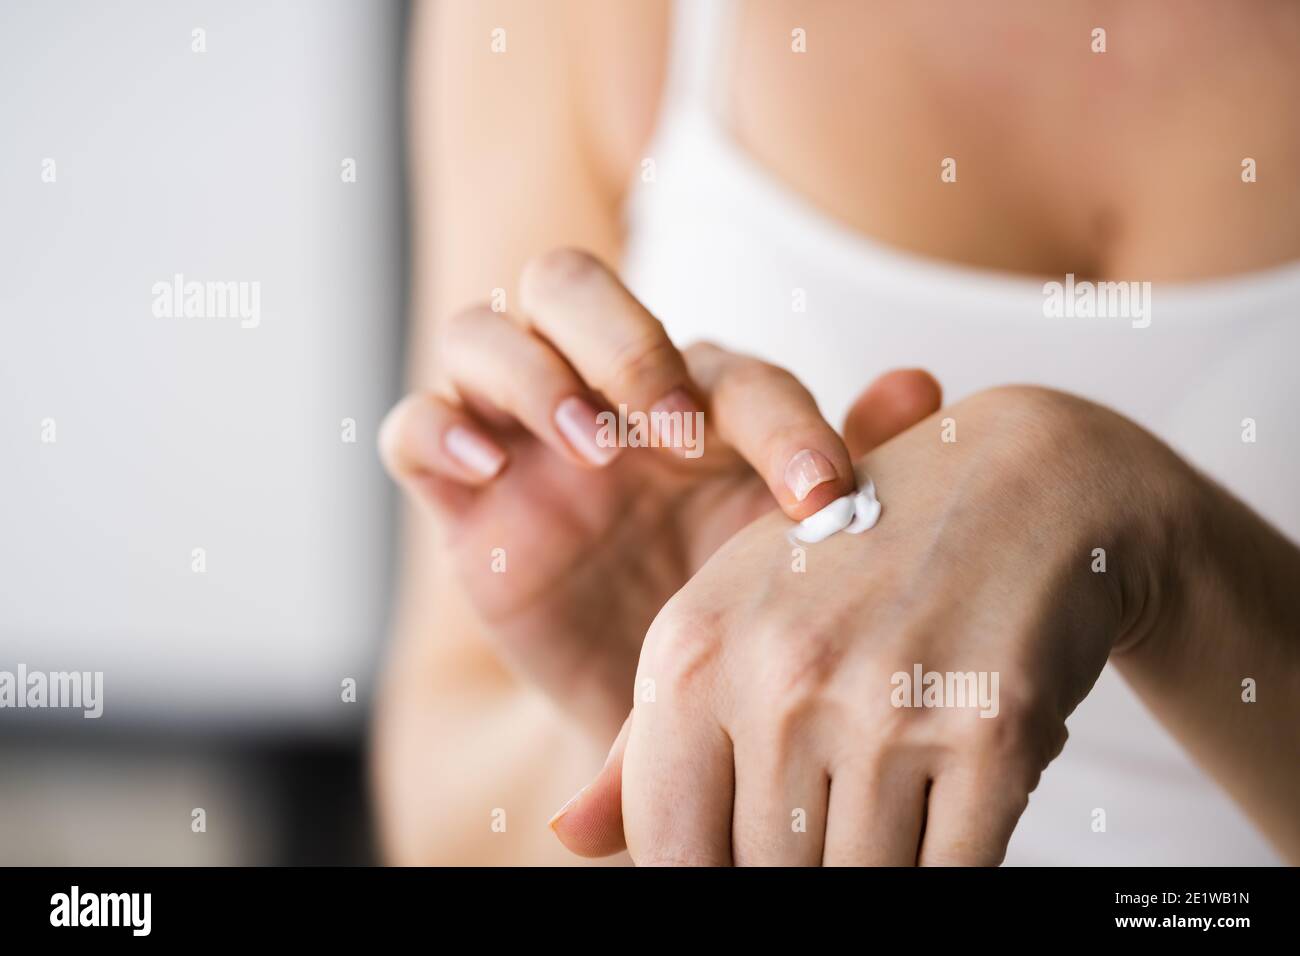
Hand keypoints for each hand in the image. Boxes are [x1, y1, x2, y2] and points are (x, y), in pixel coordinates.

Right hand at [379, 249, 941, 739]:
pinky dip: (437, 428)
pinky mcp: (462, 500)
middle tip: (675, 434)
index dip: (778, 418)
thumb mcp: (791, 562)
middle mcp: (597, 399)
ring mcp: (520, 442)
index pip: (725, 367)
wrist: (662, 725)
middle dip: (623, 342)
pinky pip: (414, 428)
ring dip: (534, 372)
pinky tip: (486, 465)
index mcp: (691, 404)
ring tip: (591, 445)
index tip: (822, 500)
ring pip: (481, 334)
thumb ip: (848, 466)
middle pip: (569, 285)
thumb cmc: (735, 625)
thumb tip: (923, 383)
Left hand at [552, 385, 1187, 861]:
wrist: (1017, 483)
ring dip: (884, 855)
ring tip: (901, 776)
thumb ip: (646, 744)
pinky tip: (953, 787)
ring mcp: (886, 703)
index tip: (752, 849)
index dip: (716, 872)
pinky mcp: (992, 728)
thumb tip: (571, 837)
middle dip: (806, 860)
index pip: (672, 849)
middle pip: (769, 876)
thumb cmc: (853, 565)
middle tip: (842, 790)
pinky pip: (954, 874)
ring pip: (862, 883)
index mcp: (692, 653)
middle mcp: (779, 675)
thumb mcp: (729, 629)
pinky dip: (953, 857)